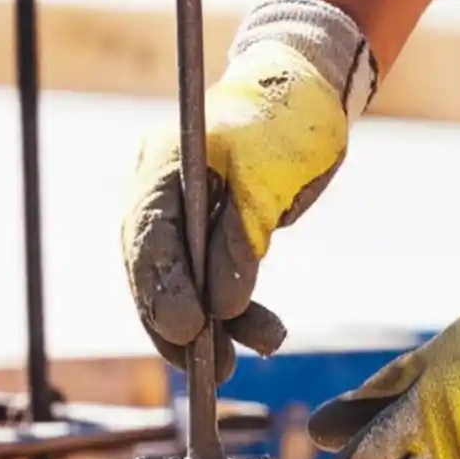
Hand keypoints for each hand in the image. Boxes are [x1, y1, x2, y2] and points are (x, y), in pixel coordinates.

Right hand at [123, 40, 347, 379]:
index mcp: (164, 163)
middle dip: (175, 321)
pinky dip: (233, 314)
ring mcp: (184, 217)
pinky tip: (258, 337)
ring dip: (209, 328)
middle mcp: (162, 193)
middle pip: (153, 270)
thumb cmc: (288, 119)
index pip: (149, 234)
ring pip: (182, 285)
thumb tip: (223, 307)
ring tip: (233, 365)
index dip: (163, 286)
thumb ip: (242, 237)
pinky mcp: (210, 236)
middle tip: (203, 363)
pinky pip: (212, 284)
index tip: (185, 328)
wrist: (310, 93)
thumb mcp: (270, 172)